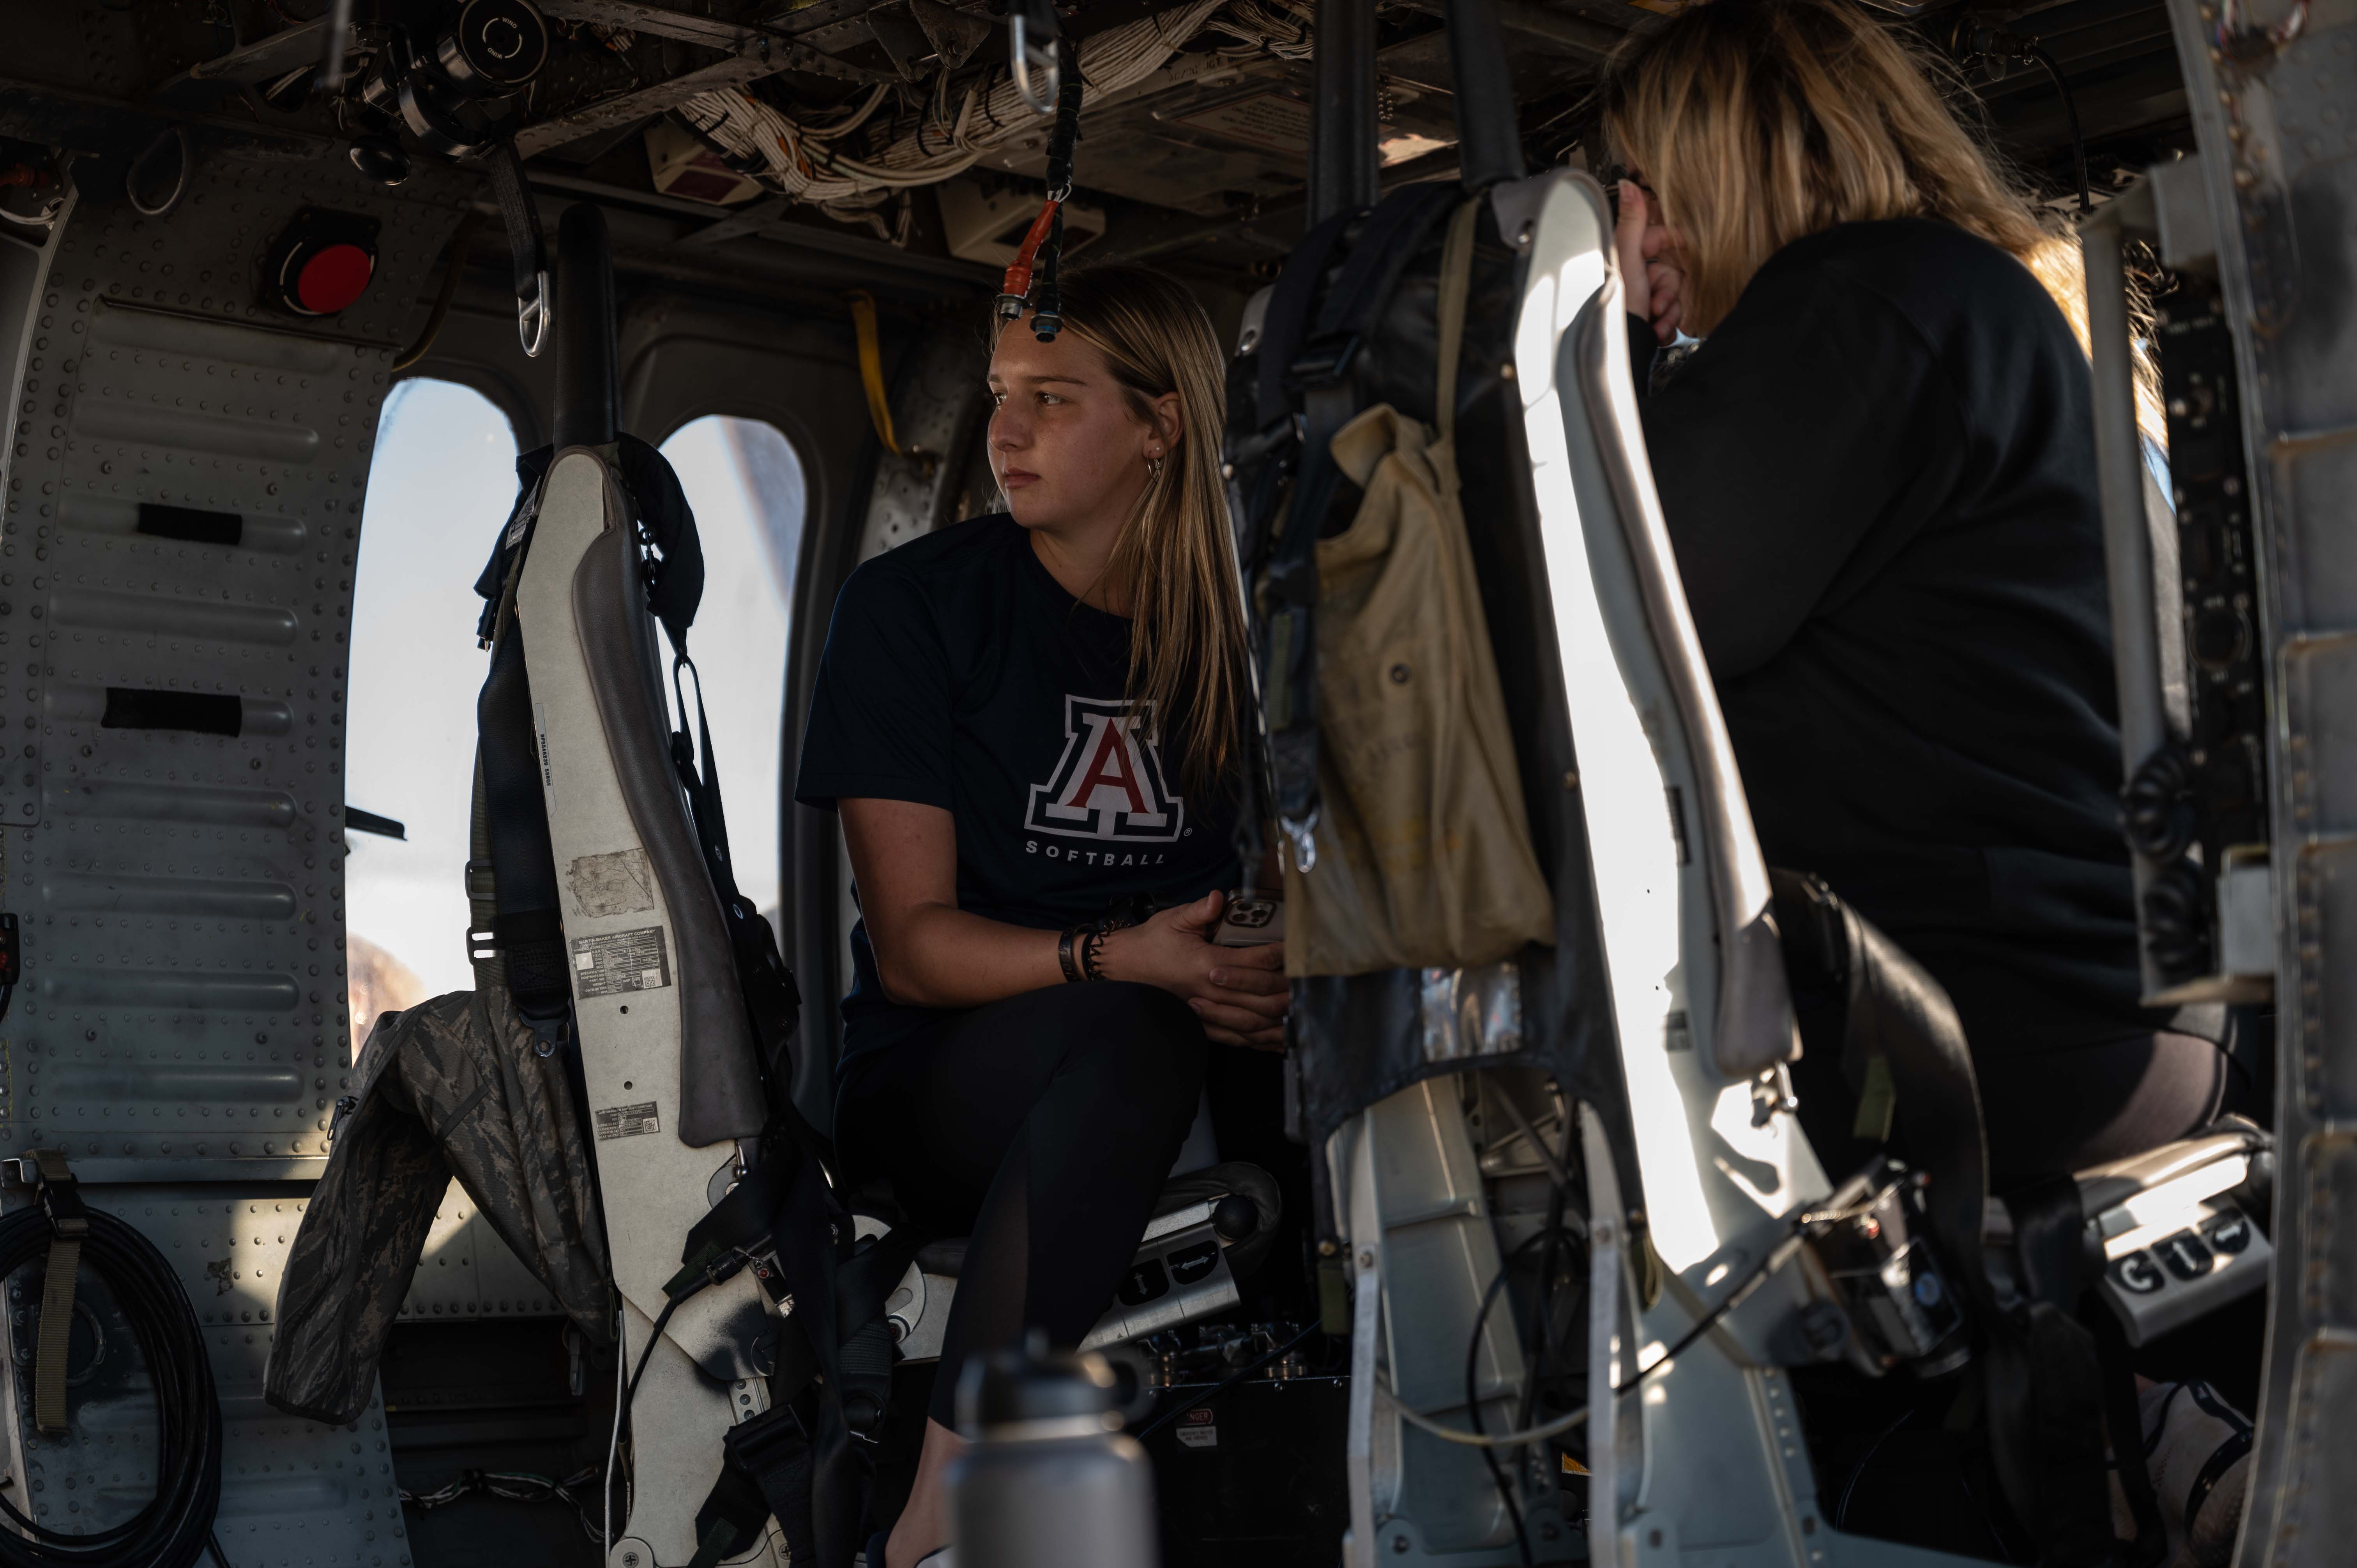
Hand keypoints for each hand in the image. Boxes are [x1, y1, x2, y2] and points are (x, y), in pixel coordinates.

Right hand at [1098, 891, 1288, 1050]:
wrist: (1123, 968)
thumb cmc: (1151, 942)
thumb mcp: (1174, 919)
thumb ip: (1200, 910)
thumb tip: (1219, 898)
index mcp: (1206, 964)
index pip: (1253, 962)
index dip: (1279, 954)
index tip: (1296, 947)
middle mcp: (1210, 992)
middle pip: (1260, 997)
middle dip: (1288, 991)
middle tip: (1310, 983)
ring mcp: (1206, 1012)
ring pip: (1252, 1022)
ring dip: (1279, 1019)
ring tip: (1303, 1014)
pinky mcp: (1202, 1024)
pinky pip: (1236, 1038)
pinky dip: (1260, 1041)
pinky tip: (1278, 1040)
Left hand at [1614, 180, 1687, 345]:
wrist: (1618, 349)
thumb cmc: (1615, 307)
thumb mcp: (1626, 261)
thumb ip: (1632, 223)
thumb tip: (1627, 184)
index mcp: (1628, 257)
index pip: (1662, 239)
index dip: (1672, 248)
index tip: (1678, 255)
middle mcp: (1636, 276)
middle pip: (1672, 272)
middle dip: (1668, 292)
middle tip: (1655, 304)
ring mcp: (1644, 299)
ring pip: (1675, 295)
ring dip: (1669, 311)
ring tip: (1653, 320)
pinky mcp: (1651, 321)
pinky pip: (1673, 316)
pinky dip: (1667, 326)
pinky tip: (1656, 331)